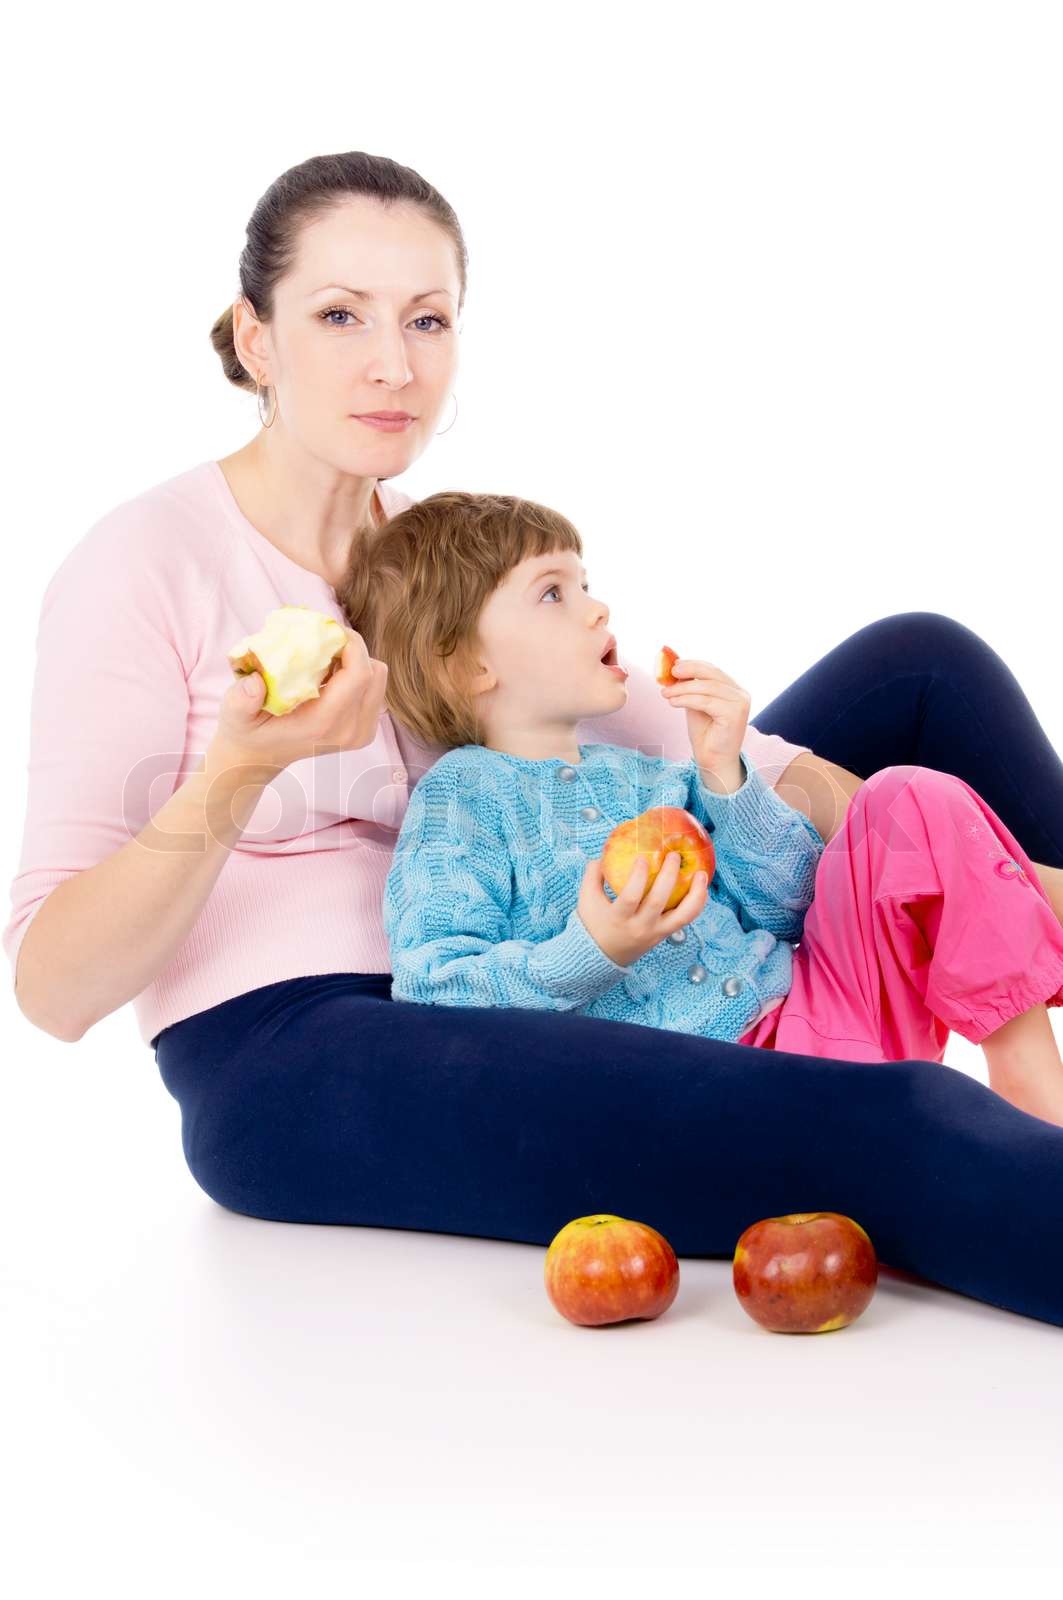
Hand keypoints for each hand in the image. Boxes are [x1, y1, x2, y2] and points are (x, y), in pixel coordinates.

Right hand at [208, 632, 388, 776]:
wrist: (258, 759)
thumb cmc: (246, 731)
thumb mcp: (234, 714)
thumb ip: (241, 700)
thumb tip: (256, 682)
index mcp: (323, 724)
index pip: (359, 674)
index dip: (351, 643)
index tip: (327, 629)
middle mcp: (348, 731)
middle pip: (375, 672)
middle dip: (353, 649)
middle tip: (325, 641)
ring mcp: (360, 734)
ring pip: (378, 679)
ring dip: (356, 661)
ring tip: (327, 659)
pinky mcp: (364, 731)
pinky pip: (374, 689)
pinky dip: (358, 674)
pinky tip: (332, 675)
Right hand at [576, 850, 709, 967]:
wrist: (601, 957)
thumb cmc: (593, 924)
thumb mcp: (586, 899)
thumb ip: (593, 875)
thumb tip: (604, 853)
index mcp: (618, 918)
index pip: (631, 896)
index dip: (638, 876)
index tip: (643, 858)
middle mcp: (639, 927)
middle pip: (658, 901)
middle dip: (669, 876)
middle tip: (674, 856)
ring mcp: (655, 933)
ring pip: (682, 915)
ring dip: (695, 893)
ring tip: (701, 873)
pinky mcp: (665, 934)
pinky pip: (686, 919)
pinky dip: (696, 903)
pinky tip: (701, 888)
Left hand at [660, 655, 750, 786]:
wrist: (713, 761)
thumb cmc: (705, 734)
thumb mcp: (696, 704)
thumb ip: (691, 688)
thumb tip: (674, 669)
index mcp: (733, 689)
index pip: (713, 670)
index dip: (693, 664)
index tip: (673, 664)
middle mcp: (741, 694)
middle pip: (712, 674)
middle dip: (689, 670)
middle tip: (670, 672)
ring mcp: (740, 704)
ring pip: (707, 688)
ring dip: (683, 688)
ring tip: (665, 693)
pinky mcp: (734, 715)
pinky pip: (706, 702)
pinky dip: (686, 699)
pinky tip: (673, 702)